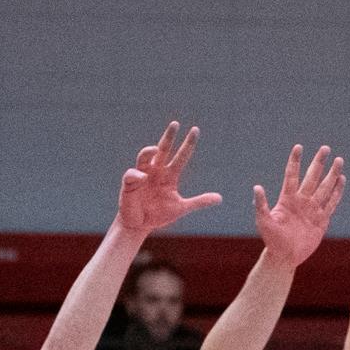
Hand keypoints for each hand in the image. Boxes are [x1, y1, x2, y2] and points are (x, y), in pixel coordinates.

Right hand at [116, 120, 222, 234]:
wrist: (139, 226)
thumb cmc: (158, 214)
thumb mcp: (181, 208)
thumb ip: (199, 202)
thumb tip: (220, 198)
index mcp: (169, 175)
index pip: (181, 156)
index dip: (188, 144)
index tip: (195, 130)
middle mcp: (156, 171)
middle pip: (162, 149)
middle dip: (169, 137)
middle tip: (175, 124)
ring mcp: (142, 176)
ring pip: (144, 157)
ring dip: (148, 151)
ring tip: (154, 149)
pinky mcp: (129, 184)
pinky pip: (132, 175)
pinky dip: (138, 175)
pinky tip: (143, 178)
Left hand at [253, 144, 344, 267]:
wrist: (285, 256)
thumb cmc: (272, 240)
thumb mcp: (264, 222)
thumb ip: (261, 204)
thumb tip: (256, 187)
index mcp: (287, 199)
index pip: (292, 175)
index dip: (295, 161)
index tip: (299, 147)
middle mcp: (301, 201)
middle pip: (312, 177)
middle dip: (319, 163)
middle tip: (325, 148)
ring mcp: (313, 209)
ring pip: (325, 187)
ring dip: (332, 174)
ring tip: (339, 160)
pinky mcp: (322, 219)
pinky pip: (331, 203)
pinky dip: (337, 192)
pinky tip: (341, 180)